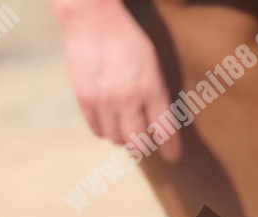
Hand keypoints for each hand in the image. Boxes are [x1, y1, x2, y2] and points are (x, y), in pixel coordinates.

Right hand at [54, 0, 181, 161]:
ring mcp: (104, 101)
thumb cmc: (128, 41)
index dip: (171, 148)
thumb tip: (157, 125)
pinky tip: (109, 121)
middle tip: (144, 141)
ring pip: (116, 139)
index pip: (165, 131)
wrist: (93, 20)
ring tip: (125, 128)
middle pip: (138, 143)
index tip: (173, 156)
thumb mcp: (153, 66)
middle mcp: (128, 99)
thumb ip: (156, 96)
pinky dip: (105, 130)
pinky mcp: (84, 99)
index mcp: (151, 89)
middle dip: (143, 145)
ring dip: (123, 138)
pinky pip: (97, 130)